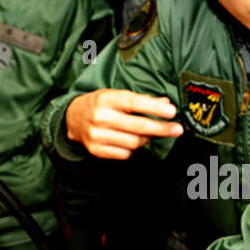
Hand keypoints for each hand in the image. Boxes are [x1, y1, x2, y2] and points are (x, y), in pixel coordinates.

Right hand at [65, 89, 182, 158]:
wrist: (72, 118)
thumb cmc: (101, 104)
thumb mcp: (118, 96)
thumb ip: (142, 100)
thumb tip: (166, 105)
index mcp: (107, 99)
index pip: (134, 103)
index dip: (154, 108)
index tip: (172, 112)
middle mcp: (101, 117)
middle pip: (137, 126)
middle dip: (161, 128)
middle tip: (177, 130)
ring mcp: (97, 135)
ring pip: (134, 142)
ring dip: (146, 139)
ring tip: (147, 134)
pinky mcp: (96, 150)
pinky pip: (125, 153)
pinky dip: (133, 149)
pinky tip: (131, 141)